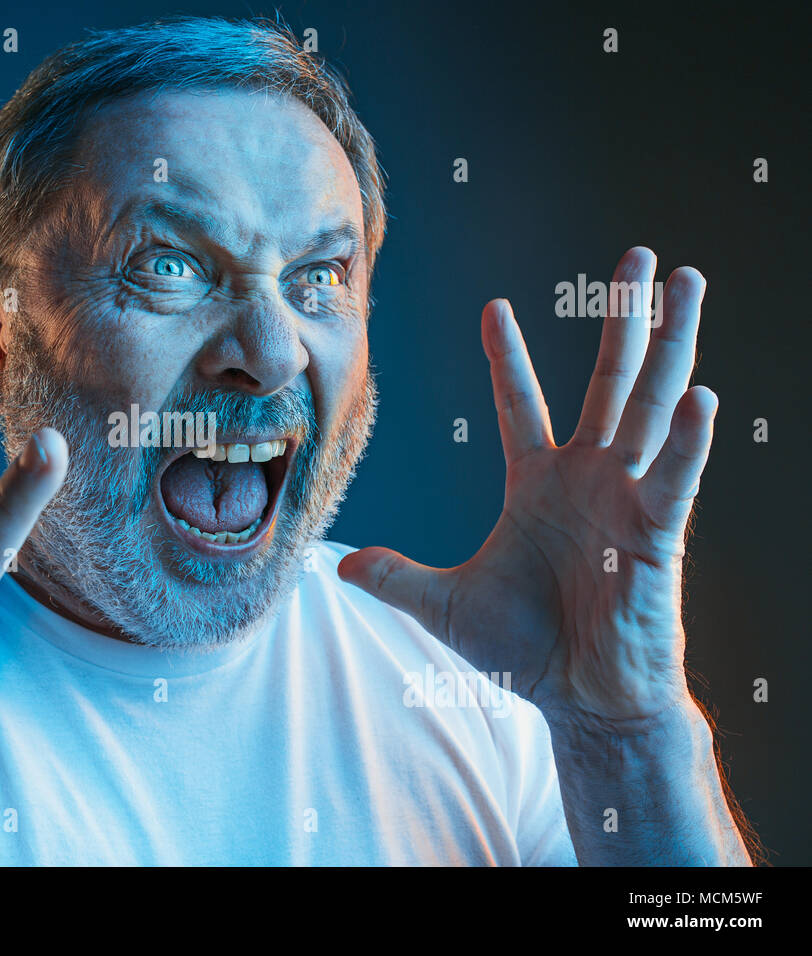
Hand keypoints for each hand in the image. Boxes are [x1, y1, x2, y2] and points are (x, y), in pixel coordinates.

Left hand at [339, 247, 715, 726]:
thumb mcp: (445, 606)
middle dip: (621, 318)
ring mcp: (625, 498)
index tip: (495, 307)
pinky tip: (701, 395)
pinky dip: (685, 441)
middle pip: (607, 380)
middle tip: (637, 256)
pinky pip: (673, 478)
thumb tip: (338, 567)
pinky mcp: (655, 533)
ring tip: (687, 281)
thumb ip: (397, 578)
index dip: (509, 357)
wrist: (581, 701)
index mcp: (538, 484)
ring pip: (651, 406)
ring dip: (670, 344)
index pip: (519, 404)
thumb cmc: (525, 651)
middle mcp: (587, 477)